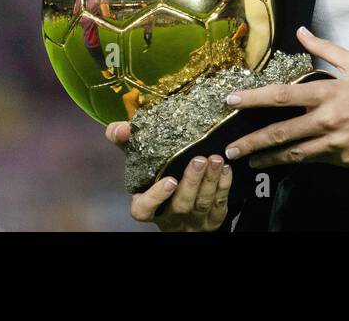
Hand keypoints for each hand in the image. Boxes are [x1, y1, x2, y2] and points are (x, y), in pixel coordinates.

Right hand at [106, 121, 231, 230]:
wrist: (180, 199)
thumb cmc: (154, 174)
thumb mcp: (137, 160)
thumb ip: (124, 142)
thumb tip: (122, 128)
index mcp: (146, 204)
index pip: (144, 210)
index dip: (156, 198)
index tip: (169, 180)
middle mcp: (169, 216)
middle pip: (180, 204)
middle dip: (191, 182)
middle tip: (199, 159)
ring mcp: (191, 219)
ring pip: (202, 203)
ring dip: (210, 180)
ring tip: (216, 159)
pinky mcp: (212, 218)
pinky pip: (219, 204)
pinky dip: (224, 185)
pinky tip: (226, 168)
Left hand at [221, 26, 348, 168]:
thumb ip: (324, 48)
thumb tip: (300, 31)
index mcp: (326, 93)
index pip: (281, 96)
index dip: (254, 99)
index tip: (232, 101)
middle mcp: (326, 120)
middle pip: (280, 133)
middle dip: (251, 142)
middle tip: (230, 150)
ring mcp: (334, 143)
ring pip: (293, 154)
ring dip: (268, 158)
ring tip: (251, 161)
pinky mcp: (343, 159)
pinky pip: (315, 160)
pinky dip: (299, 160)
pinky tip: (285, 161)